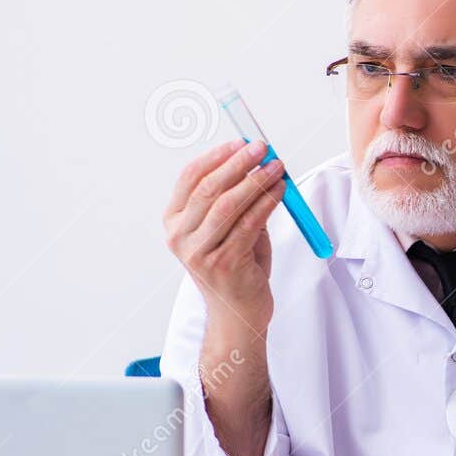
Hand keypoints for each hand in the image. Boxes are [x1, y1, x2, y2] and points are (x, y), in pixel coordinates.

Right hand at [164, 139, 285, 334]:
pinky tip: (280, 190)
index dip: (217, 156)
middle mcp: (180, 236)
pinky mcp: (223, 264)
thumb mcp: (228, 227)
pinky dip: (267, 202)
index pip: (190, 178)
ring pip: (228, 205)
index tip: (241, 142)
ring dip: (256, 181)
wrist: (238, 313)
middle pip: (208, 189)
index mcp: (175, 221)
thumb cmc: (235, 265)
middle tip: (262, 148)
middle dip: (238, 164)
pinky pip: (249, 225)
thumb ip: (236, 197)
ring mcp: (199, 252)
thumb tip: (258, 161)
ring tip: (277, 167)